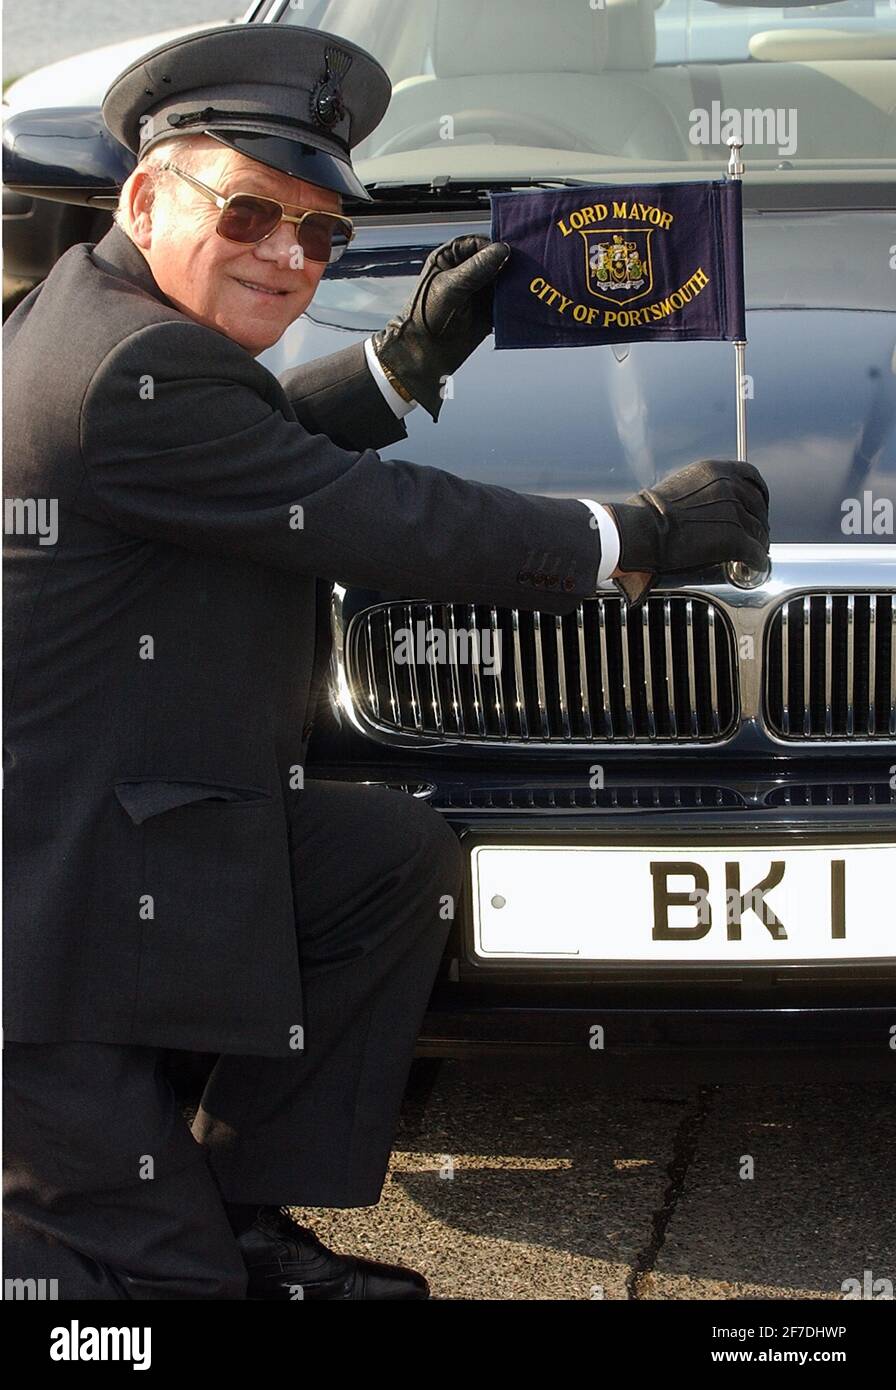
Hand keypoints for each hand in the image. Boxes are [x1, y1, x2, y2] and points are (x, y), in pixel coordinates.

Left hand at [370, 236, 510, 421]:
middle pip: (494, 261)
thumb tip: (503, 250)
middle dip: (509, 265)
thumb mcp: (451, 286)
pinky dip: (514, 303)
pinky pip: (505, 303)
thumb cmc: (427, 316)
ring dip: (514, 285)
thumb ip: (477, 268)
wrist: (424, 353)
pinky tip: (524, 302)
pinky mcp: (487, 312)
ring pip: (502, 281)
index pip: (478, 243)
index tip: (509, 254)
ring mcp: (477, 292)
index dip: (493, 246)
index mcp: (450, 259)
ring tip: (528, 286)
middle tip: (526, 268)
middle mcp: (465, 272)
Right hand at [606, 460, 769, 594]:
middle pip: (758, 506)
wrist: (641, 530)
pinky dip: (756, 562)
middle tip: (755, 534)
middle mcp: (730, 488)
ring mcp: (735, 514)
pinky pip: (755, 553)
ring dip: (757, 544)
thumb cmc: (647, 513)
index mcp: (716, 471)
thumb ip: (702, 491)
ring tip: (752, 553)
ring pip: (759, 531)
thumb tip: (708, 506)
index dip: (759, 492)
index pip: (751, 476)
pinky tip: (751, 568)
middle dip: (758, 521)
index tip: (760, 502)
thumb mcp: (680, 486)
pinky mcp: (735, 540)